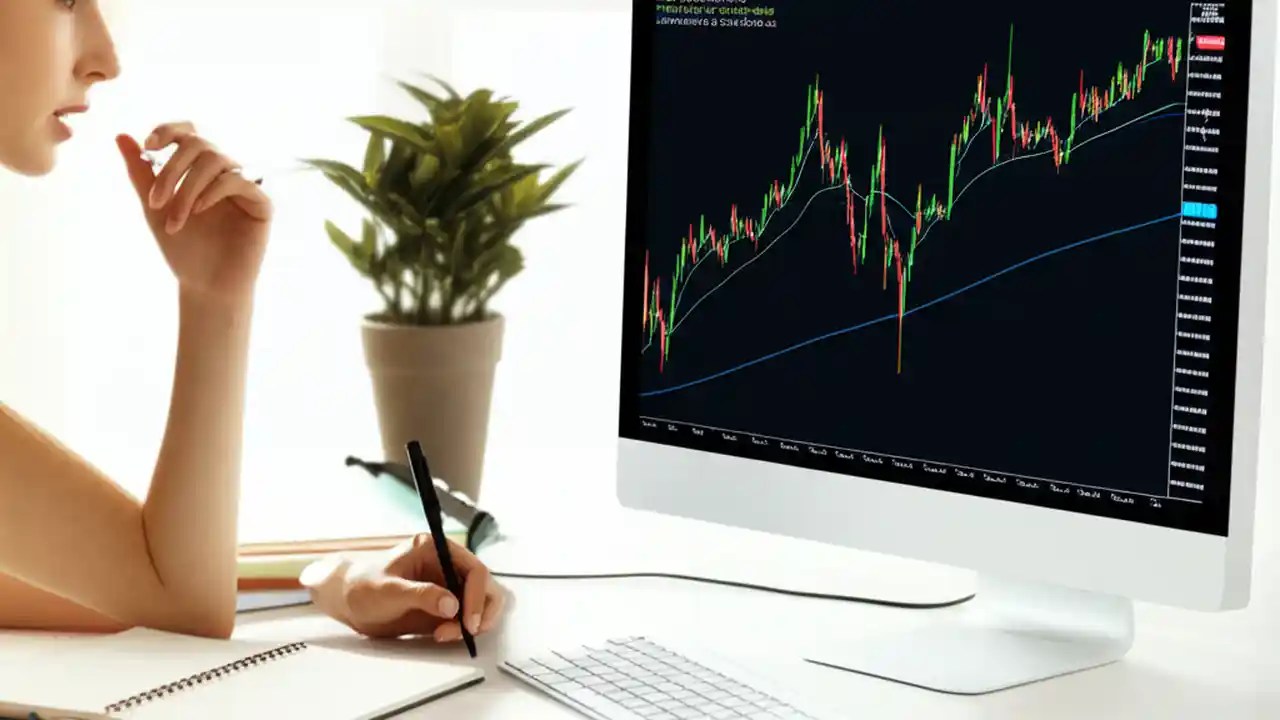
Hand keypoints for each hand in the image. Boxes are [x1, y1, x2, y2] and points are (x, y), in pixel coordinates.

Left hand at [115, 123, 271, 305]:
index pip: (189, 133)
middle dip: (171, 170)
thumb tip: (121, 136)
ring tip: (175, 220)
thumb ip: (141, 172)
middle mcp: (224, 172)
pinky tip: (198, 212)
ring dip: (187, 188)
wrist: (206, 286)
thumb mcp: (154, 207)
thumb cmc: (183, 249)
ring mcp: (245, 186)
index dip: (169, 130)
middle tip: (155, 202)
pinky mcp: (262, 203)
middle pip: (199, 144)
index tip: (148, 146)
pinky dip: (212, 191)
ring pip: (215, 160)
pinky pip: (238, 180)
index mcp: (200, 170)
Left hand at [301, 534, 507, 642]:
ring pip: (481, 603)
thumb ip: (421, 595)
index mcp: (436, 550)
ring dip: (472, 623)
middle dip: (480, 611)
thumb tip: (452, 606)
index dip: (478, 596)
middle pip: (485, 586)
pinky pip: (466, 618)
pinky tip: (441, 635)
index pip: (475, 569)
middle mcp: (448, 565)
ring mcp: (448, 585)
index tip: (468, 622)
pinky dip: (461, 630)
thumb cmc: (363, 587)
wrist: (348, 601)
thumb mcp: (389, 591)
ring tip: (444, 635)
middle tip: (466, 632)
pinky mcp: (445, 605)